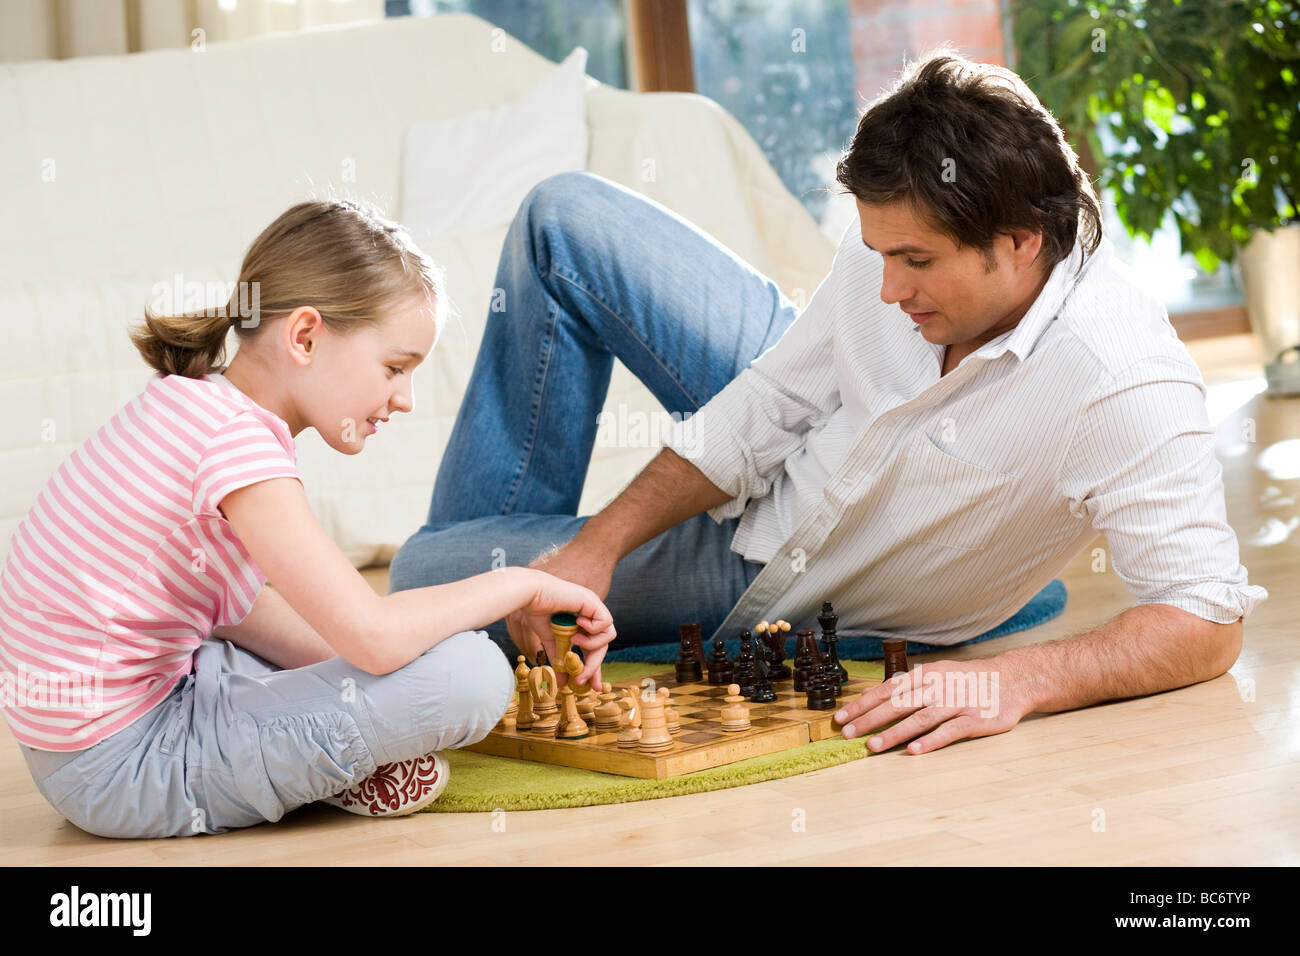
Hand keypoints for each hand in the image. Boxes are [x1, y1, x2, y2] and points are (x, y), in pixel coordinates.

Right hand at [505, 568, 615, 688]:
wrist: (530, 595)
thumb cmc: (537, 612)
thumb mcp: (551, 641)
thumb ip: (559, 659)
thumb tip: (562, 682)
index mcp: (583, 623)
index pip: (594, 649)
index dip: (594, 667)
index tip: (591, 685)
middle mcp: (591, 615)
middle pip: (603, 645)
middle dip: (595, 665)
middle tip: (583, 680)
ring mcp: (593, 607)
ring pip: (609, 636)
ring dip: (592, 644)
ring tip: (574, 640)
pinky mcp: (593, 602)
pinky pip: (606, 623)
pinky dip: (593, 629)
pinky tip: (578, 624)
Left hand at [833, 656, 1037, 754]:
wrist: (1012, 679)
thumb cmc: (968, 679)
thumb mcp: (938, 673)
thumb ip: (912, 686)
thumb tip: (878, 697)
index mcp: (925, 674)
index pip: (886, 689)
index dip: (863, 704)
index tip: (841, 717)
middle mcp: (937, 686)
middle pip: (897, 704)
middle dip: (869, 719)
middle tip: (848, 734)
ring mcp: (956, 702)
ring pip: (920, 718)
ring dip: (894, 733)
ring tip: (873, 746)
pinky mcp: (975, 719)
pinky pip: (949, 731)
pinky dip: (930, 741)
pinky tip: (913, 752)